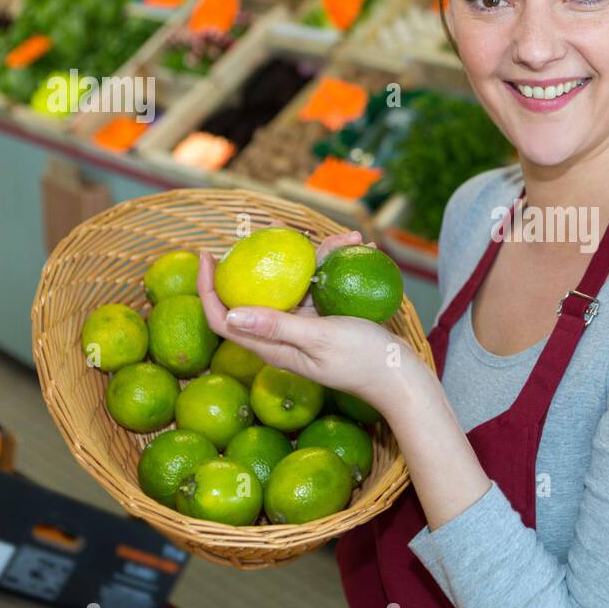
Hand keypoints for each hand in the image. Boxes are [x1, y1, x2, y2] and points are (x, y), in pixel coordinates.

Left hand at [196, 229, 412, 406]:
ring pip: (295, 282)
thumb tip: (230, 313)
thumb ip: (277, 326)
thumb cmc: (362, 361)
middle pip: (257, 292)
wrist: (400, 377)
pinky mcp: (326, 318)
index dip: (208, 289)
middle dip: (259, 258)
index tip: (207, 255)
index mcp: (272, 346)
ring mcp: (305, 325)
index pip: (225, 319)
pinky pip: (322, 285)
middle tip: (266, 230)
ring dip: (316, 255)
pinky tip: (360, 248)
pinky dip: (338, 265)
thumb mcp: (319, 338)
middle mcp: (283, 334)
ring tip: (347, 237)